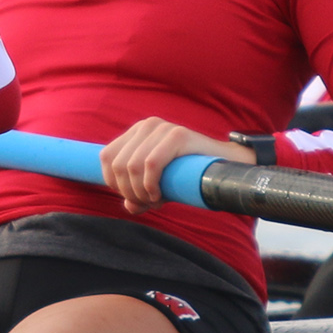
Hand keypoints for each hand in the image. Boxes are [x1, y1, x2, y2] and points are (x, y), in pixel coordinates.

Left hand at [99, 118, 252, 214]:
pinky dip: (150, 185)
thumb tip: (129, 207)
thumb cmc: (188, 175)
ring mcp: (162, 128)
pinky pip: (151, 163)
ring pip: (132, 166)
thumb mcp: (158, 185)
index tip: (132, 198)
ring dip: (140, 192)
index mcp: (136, 132)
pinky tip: (159, 195)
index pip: (106, 157)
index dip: (113, 184)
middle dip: (129, 192)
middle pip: (118, 165)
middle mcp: (146, 125)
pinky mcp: (177, 135)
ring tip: (155, 201)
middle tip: (147, 204)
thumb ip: (140, 195)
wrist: (225, 166)